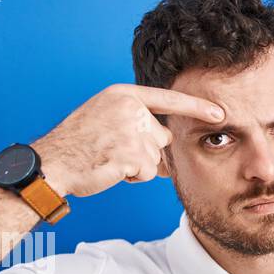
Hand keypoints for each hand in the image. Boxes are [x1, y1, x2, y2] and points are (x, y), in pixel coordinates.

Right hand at [30, 84, 225, 196]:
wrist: (52, 162)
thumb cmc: (78, 145)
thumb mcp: (105, 118)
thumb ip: (136, 121)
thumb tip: (167, 141)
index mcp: (123, 95)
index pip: (168, 99)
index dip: (197, 107)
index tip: (221, 112)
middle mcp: (130, 109)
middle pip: (161, 138)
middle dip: (146, 152)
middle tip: (113, 152)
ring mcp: (131, 131)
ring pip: (155, 158)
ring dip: (137, 167)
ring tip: (108, 160)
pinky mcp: (131, 154)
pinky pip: (147, 173)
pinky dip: (132, 177)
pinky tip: (110, 169)